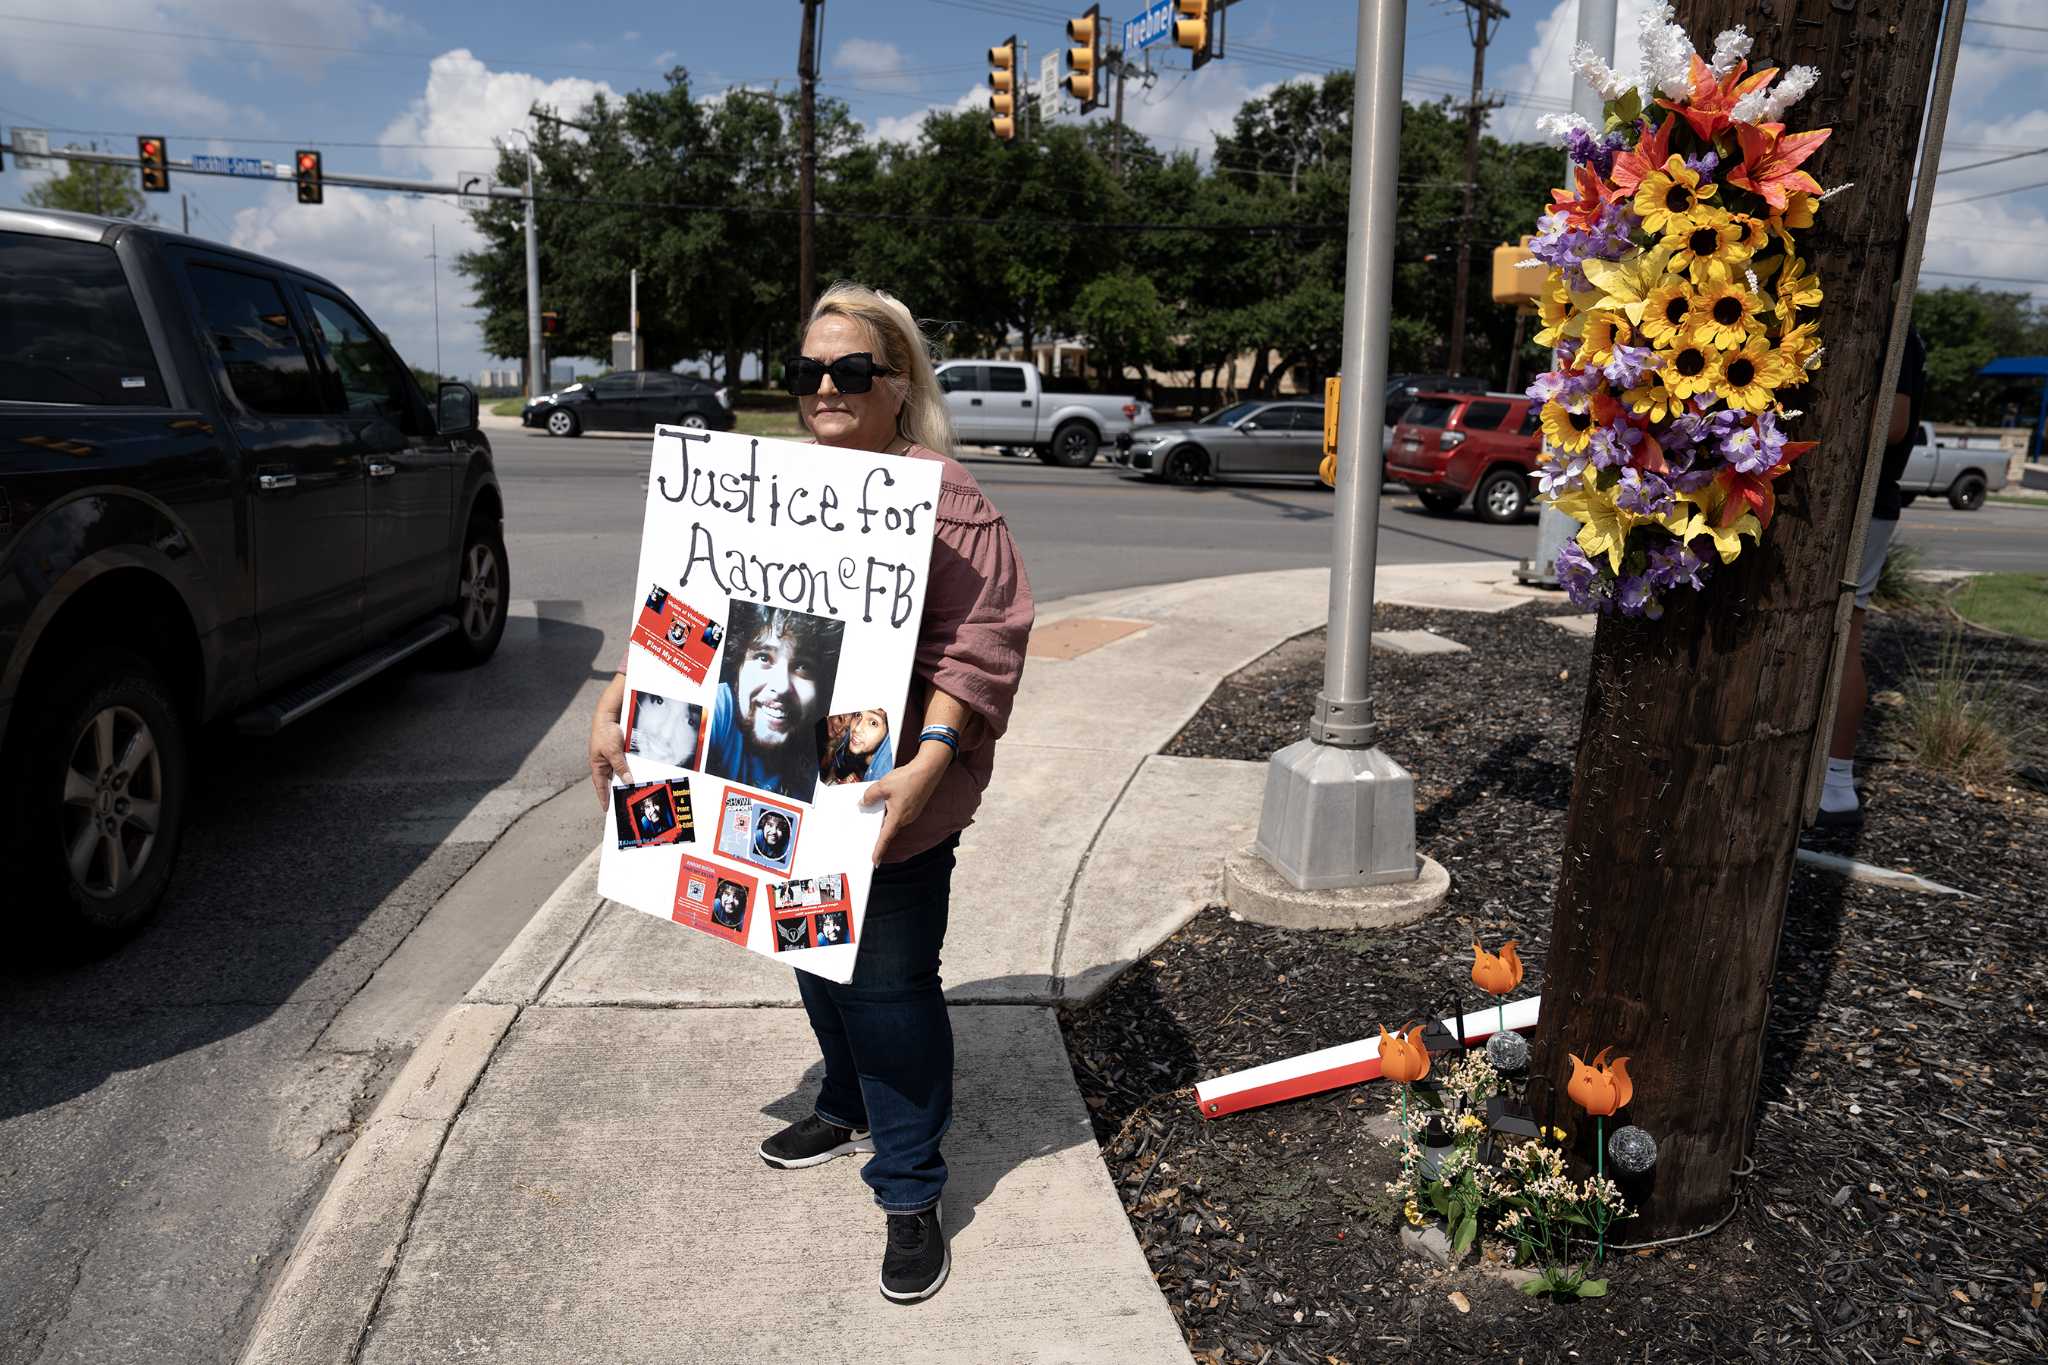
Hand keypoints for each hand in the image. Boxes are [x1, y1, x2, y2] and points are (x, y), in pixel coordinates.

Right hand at [589, 673, 630, 804]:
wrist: (609, 715)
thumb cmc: (605, 732)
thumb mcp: (612, 751)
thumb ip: (620, 766)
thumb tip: (628, 780)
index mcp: (597, 765)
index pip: (600, 786)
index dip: (603, 797)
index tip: (607, 809)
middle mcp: (605, 763)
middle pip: (612, 780)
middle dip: (618, 790)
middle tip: (625, 802)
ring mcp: (613, 757)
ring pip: (621, 772)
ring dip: (628, 779)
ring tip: (637, 790)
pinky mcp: (621, 751)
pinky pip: (627, 763)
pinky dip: (633, 768)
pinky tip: (641, 773)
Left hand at [861, 748, 948, 862]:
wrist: (928, 770)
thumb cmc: (907, 779)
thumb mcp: (882, 786)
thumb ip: (870, 796)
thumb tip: (863, 803)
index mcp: (897, 818)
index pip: (885, 838)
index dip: (879, 850)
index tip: (874, 862)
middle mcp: (906, 819)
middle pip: (888, 828)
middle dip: (878, 831)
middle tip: (865, 835)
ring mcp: (912, 813)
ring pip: (894, 819)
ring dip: (884, 818)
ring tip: (872, 813)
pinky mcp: (914, 806)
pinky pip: (899, 813)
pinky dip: (891, 811)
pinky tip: (885, 802)